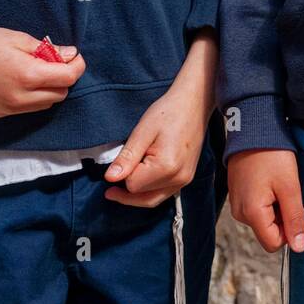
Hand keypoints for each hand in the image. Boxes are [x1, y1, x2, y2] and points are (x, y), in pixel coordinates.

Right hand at [0, 27, 84, 117]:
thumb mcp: (18, 39)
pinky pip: (28, 108)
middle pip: (60, 93)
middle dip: (63, 78)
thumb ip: (47, 49)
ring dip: (49, 89)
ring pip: (46, 104)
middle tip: (56, 62)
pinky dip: (34, 97)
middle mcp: (22, 97)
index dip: (77, 66)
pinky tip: (23, 82)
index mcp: (29, 75)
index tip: (74, 56)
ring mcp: (11, 108)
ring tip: (38, 72)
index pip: (68, 77)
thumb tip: (70, 54)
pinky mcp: (2, 113)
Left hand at [102, 28, 218, 208]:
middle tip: (109, 190)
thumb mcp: (142, 132)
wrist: (194, 103)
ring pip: (154, 199)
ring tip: (122, 186)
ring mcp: (185, 180)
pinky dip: (149, 192)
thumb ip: (127, 158)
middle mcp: (178, 179)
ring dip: (137, 195)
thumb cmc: (168, 112)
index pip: (133, 186)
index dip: (122, 177)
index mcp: (167, 167)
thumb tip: (110, 178)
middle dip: (126, 194)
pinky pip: (164, 193)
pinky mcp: (187, 177)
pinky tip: (140, 181)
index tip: (118, 165)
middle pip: (144, 199)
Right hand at [227, 149, 303, 253]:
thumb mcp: (290, 188)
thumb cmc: (272, 155)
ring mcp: (236, 203)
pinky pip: (255, 208)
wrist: (252, 129)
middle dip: (282, 217)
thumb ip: (294, 219)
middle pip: (268, 232)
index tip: (294, 208)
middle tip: (286, 192)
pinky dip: (266, 199)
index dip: (289, 231)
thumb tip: (299, 247)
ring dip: (275, 208)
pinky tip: (268, 181)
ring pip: (263, 220)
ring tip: (277, 184)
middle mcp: (240, 213)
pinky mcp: (236, 194)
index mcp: (252, 213)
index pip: (274, 244)